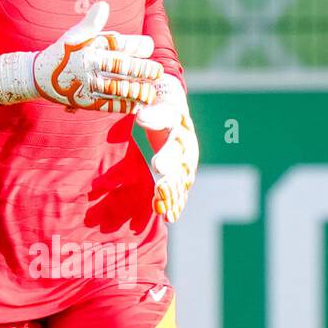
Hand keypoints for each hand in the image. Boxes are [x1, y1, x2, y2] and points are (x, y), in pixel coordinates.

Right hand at [0, 1, 162, 111]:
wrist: (38, 76)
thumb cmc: (62, 52)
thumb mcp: (75, 35)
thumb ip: (92, 23)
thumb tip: (104, 5)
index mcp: (91, 46)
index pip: (119, 43)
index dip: (137, 45)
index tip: (150, 46)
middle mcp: (90, 64)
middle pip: (122, 67)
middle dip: (142, 69)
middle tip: (158, 71)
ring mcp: (87, 84)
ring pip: (117, 87)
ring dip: (136, 90)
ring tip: (151, 92)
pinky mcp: (84, 101)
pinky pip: (106, 104)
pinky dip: (123, 106)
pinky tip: (136, 106)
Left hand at [134, 74, 198, 222]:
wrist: (175, 119)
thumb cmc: (164, 112)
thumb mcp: (160, 109)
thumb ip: (152, 115)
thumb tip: (141, 117)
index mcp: (182, 136)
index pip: (174, 148)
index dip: (167, 157)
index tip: (156, 166)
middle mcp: (187, 155)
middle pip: (179, 172)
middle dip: (170, 184)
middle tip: (160, 194)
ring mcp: (186, 169)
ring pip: (180, 187)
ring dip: (172, 199)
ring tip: (164, 212)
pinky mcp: (181, 179)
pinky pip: (180, 194)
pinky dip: (175, 205)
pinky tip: (170, 217)